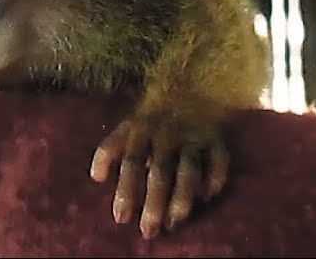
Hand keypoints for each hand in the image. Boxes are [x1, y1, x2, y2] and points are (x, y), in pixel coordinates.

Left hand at [88, 112, 228, 238]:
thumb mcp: (128, 124)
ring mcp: (192, 136)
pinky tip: (207, 197)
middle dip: (154, 202)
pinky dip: (215, 178)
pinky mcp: (215, 138)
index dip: (126, 189)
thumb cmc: (152, 115)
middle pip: (160, 171)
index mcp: (141, 130)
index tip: (121, 218)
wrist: (191, 84)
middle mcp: (167, 134)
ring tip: (175, 223)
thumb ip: (111, 149)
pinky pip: (218, 160)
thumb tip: (97, 177)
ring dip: (182, 198)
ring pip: (189, 170)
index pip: (131, 161)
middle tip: (148, 230)